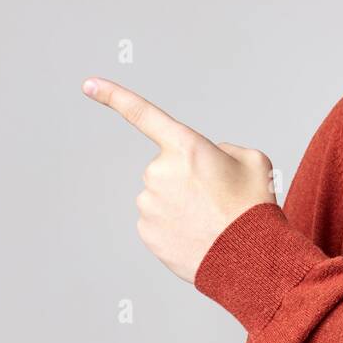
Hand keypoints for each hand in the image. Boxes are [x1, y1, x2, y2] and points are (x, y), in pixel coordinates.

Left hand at [81, 77, 276, 283]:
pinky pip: (156, 221)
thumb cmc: (253, 207)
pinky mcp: (146, 231)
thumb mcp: (254, 161)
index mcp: (186, 147)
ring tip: (210, 220)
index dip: (114, 96)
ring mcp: (149, 203)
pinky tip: (197, 235)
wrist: (247, 258)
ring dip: (180, 203)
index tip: (88, 84)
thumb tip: (208, 159)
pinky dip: (174, 226)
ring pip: (160, 196)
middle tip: (215, 197)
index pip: (144, 114)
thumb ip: (225, 150)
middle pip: (166, 167)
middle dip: (185, 177)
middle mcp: (160, 171)